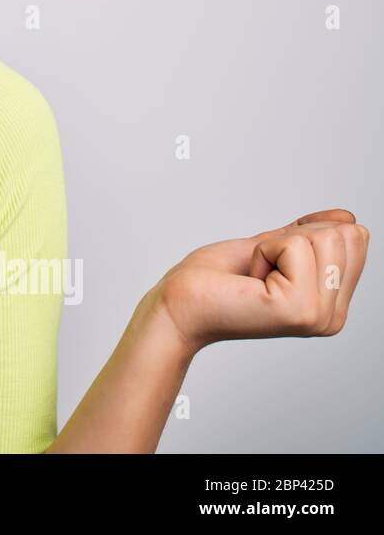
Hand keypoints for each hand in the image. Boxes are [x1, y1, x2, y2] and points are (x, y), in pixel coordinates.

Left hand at [153, 208, 368, 353]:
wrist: (178, 307)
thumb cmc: (212, 282)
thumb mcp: (269, 248)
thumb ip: (308, 235)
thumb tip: (347, 218)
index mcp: (332, 304)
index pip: (355, 237)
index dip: (304, 234)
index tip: (271, 263)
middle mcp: (332, 316)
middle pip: (345, 234)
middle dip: (292, 238)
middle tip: (259, 269)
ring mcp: (319, 315)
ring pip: (323, 237)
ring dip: (274, 246)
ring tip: (254, 276)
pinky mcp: (299, 308)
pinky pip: (294, 245)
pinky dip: (262, 252)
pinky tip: (249, 281)